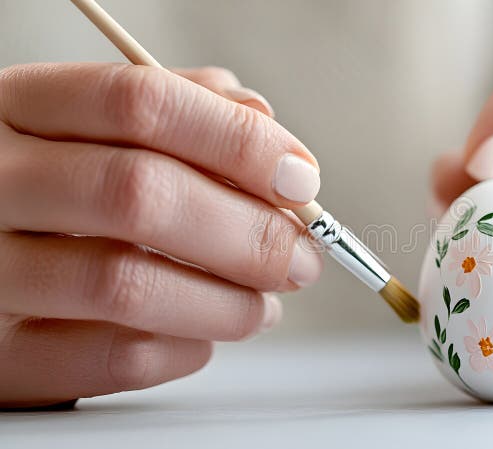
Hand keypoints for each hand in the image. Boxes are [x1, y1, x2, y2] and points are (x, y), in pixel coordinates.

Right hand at [0, 64, 322, 407]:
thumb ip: (179, 105)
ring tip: (264, 306)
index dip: (239, 142)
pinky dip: (184, 349)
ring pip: (128, 284)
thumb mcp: (91, 124)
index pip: (142, 102)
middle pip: (141, 194)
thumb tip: (263, 120)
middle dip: (249, 233)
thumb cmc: (53, 187)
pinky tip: (204, 335)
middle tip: (300, 258)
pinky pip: (112, 357)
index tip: (300, 180)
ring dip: (228, 302)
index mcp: (21, 108)